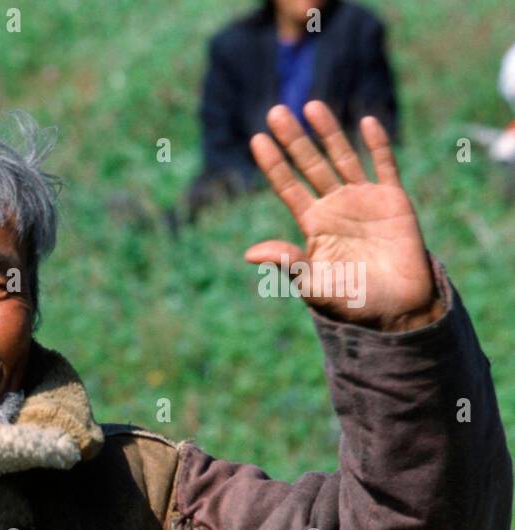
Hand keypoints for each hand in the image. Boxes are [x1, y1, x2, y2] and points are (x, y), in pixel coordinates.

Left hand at [246, 101, 443, 332]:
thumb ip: (287, 263)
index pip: (287, 187)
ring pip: (342, 157)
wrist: (396, 307)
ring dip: (328, 132)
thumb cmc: (351, 300)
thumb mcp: (313, 283)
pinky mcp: (393, 199)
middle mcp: (335, 206)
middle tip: (275, 112)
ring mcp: (364, 199)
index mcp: (313, 224)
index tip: (257, 139)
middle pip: (310, 165)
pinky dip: (377, 145)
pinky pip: (384, 166)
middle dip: (293, 139)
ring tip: (311, 105)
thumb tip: (249, 254)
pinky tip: (365, 122)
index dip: (274, 164)